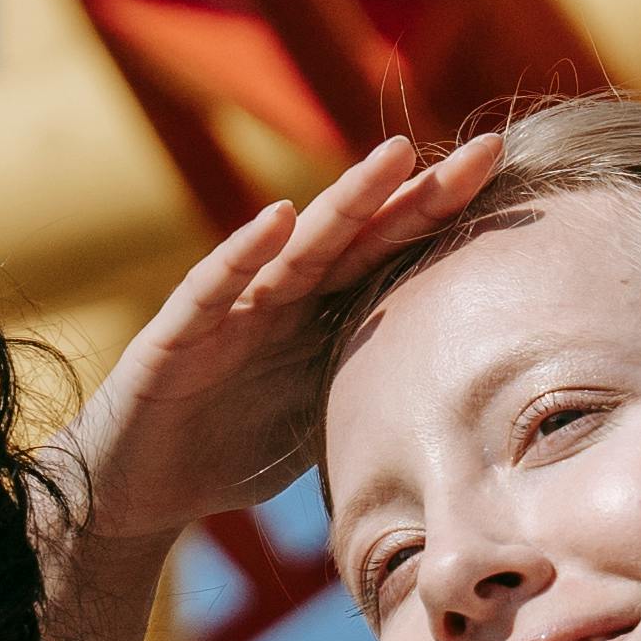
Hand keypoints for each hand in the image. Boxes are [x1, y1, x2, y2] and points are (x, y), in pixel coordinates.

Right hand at [54, 132, 501, 545]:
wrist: (135, 489)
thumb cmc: (228, 452)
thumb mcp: (322, 424)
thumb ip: (373, 394)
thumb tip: (470, 408)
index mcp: (319, 319)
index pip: (391, 259)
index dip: (442, 220)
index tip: (506, 178)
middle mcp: (281, 300)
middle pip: (361, 239)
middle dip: (419, 195)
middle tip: (485, 151)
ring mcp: (230, 310)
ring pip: (297, 250)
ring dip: (345, 202)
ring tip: (396, 158)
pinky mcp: (177, 337)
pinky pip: (213, 289)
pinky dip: (243, 254)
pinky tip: (277, 221)